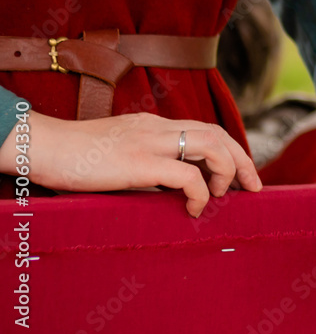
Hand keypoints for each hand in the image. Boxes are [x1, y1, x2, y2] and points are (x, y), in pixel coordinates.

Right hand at [0, 111, 261, 216]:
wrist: (45, 147)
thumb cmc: (76, 156)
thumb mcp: (119, 153)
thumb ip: (145, 163)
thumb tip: (168, 189)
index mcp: (154, 125)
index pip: (205, 128)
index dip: (230, 148)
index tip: (241, 172)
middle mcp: (158, 128)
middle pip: (217, 133)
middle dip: (242, 159)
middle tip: (253, 186)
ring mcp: (151, 142)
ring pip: (211, 145)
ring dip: (227, 170)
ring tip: (222, 195)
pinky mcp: (141, 163)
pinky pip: (188, 175)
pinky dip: (200, 193)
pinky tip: (195, 209)